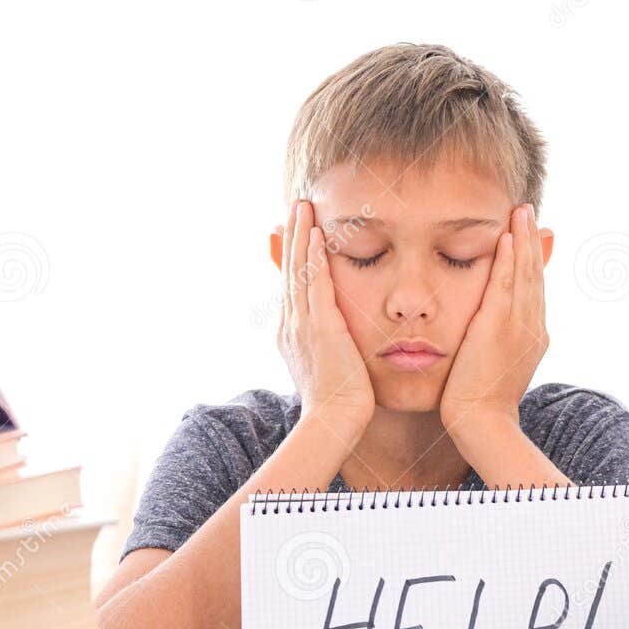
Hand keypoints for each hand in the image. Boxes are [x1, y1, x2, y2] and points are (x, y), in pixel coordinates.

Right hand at [276, 199, 375, 433]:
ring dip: (300, 235)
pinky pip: (315, 284)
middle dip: (292, 235)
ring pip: (297, 270)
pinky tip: (317, 235)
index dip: (293, 255)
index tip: (298, 230)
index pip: (292, 285)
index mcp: (292, 333)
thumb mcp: (330, 367)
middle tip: (296, 205)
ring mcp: (302, 325)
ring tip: (303, 206)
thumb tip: (337, 337)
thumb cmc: (339, 403)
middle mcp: (291, 324)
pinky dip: (314, 258)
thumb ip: (330, 346)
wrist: (333, 422)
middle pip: (289, 270)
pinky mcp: (320, 328)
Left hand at [439, 204, 548, 439]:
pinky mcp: (497, 327)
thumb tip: (497, 332)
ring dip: (522, 239)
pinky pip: (505, 286)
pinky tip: (506, 237)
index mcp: (534, 334)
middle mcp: (532, 326)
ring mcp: (518, 325)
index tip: (528, 233)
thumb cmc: (483, 403)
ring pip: (524, 274)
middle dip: (531, 240)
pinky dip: (508, 260)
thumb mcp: (498, 366)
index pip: (535, 288)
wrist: (484, 422)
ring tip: (520, 212)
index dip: (533, 259)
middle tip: (528, 211)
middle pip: (535, 274)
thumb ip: (501, 343)